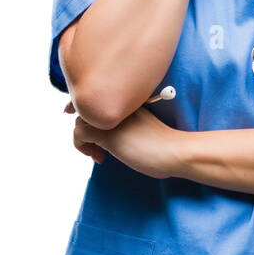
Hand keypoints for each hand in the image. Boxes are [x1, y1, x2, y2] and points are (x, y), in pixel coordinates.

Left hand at [65, 100, 182, 179]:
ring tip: (101, 155)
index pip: (97, 96)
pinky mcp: (106, 133)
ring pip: (79, 121)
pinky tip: (101, 158)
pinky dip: (82, 147)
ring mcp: (111, 118)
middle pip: (86, 109)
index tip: (77, 117)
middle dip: (86, 129)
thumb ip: (127, 125)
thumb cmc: (165, 145)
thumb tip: (111, 136)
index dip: (84, 107)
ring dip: (85, 141)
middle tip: (99, 149)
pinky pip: (78, 133)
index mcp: (127, 100)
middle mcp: (116, 104)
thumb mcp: (142, 127)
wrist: (176, 151)